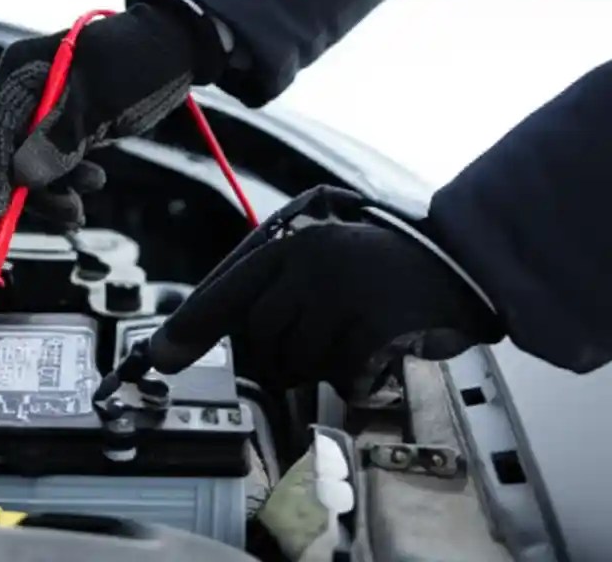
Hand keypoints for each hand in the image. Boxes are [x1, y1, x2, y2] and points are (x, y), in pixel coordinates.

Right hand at [0, 0, 223, 230]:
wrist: (178, 47)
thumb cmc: (140, 60)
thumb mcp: (101, 97)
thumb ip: (60, 137)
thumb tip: (22, 178)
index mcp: (21, 70)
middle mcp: (24, 92)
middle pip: (6, 153)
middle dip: (29, 190)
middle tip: (66, 214)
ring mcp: (44, 112)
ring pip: (29, 167)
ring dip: (53, 192)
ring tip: (82, 204)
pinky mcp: (65, 128)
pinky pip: (52, 165)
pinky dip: (67, 183)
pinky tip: (90, 184)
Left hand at [147, 185, 503, 398]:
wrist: (459, 262)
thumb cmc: (379, 267)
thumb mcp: (318, 260)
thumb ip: (270, 291)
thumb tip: (216, 337)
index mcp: (291, 245)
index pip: (225, 291)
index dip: (190, 327)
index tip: (160, 358)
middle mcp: (311, 264)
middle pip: (258, 338)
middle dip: (277, 353)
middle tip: (317, 336)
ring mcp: (345, 295)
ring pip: (296, 362)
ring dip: (318, 364)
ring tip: (351, 333)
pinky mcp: (376, 326)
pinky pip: (341, 376)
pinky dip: (355, 375)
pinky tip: (376, 348)